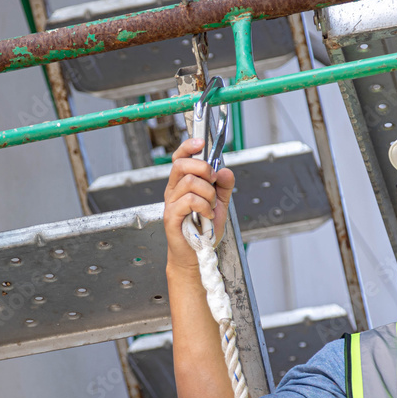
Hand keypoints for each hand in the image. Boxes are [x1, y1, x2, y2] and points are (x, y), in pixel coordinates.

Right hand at [163, 138, 235, 270]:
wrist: (195, 255)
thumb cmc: (202, 231)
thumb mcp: (219, 204)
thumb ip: (224, 187)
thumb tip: (225, 170)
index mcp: (182, 184)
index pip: (180, 158)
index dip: (188, 146)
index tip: (202, 142)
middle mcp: (174, 190)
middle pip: (182, 164)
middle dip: (204, 169)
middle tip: (213, 183)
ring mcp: (171, 203)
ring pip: (190, 182)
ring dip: (208, 193)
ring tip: (211, 207)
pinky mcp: (171, 216)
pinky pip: (190, 200)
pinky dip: (205, 206)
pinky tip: (207, 215)